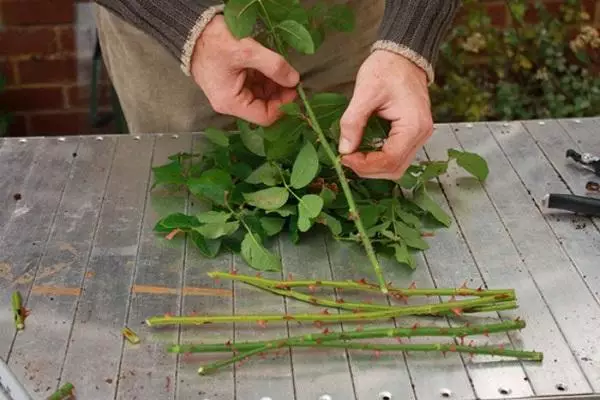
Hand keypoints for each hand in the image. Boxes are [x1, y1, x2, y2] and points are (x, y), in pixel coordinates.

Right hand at [190, 15, 299, 125]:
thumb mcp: (248, 51)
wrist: (192, 29)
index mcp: (232, 103)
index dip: (283, 106)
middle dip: (280, 94)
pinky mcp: (233, 82)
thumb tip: (294, 80)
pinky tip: (272, 67)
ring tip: (282, 69)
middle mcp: (231, 103)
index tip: (295, 89)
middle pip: (264, 107)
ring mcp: (231, 93)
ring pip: (261, 96)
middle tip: (292, 78)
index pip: (265, 117)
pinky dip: (265, 78)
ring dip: (274, 85)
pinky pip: (254, 86)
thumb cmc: (215, 42)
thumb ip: (274, 66)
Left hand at [337, 50, 433, 179]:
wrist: (402, 55)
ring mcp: (419, 136)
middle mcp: (421, 135)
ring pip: (396, 166)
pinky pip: (396, 156)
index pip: (390, 160)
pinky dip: (379, 159)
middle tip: (346, 159)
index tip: (344, 157)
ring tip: (353, 156)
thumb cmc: (387, 69)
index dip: (365, 165)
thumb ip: (353, 122)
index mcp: (413, 125)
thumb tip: (344, 149)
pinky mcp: (412, 134)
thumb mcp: (365, 93)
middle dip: (368, 169)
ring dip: (373, 167)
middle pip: (395, 169)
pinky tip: (363, 151)